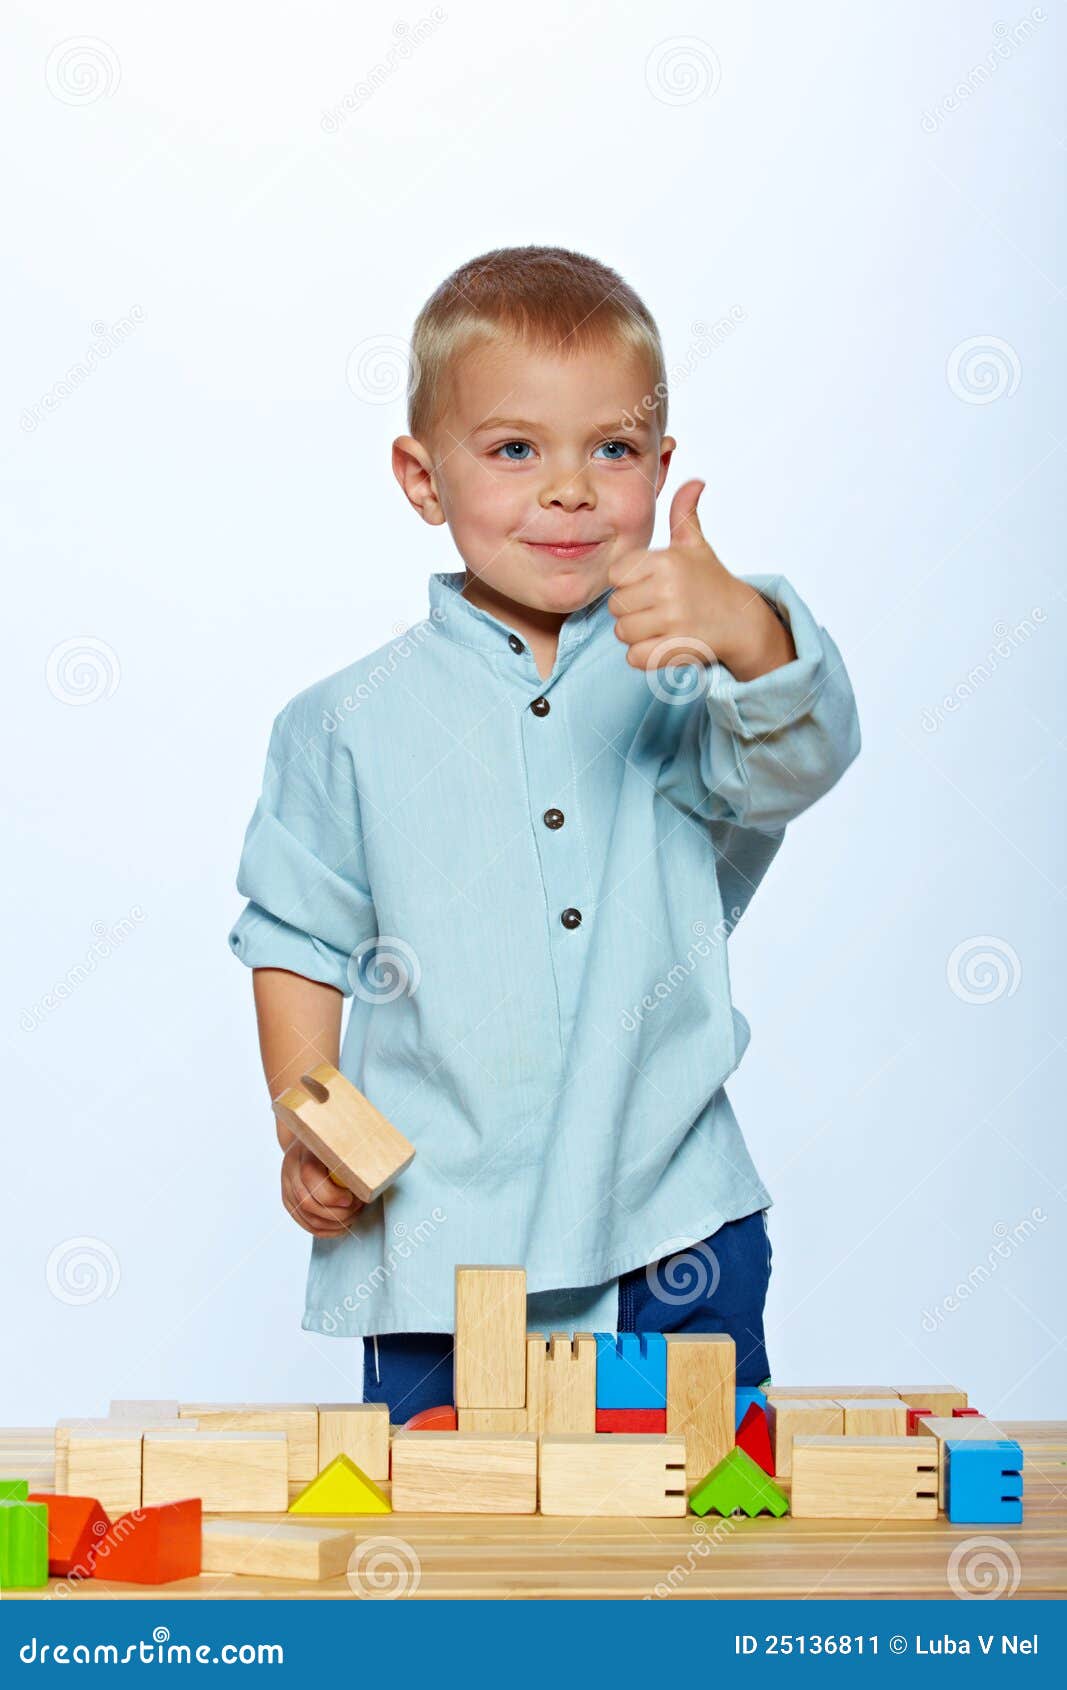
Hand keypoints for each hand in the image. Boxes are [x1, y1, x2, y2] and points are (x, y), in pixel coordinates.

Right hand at [281, 1140, 362, 1236]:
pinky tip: (344, 1225)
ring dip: (337, 1224)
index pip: (310, 1178)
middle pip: (309, 1204)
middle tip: (358, 1206)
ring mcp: (288, 1191)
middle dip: (339, 1213)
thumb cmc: (329, 1142)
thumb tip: (373, 1169)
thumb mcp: (337, 1141)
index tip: (352, 1197)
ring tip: (354, 1214)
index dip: (332, 1194)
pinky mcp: (290, 1205)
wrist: (307, 1143)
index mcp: (302, 1154)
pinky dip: (329, 1231)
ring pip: (310, 1219)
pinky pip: (309, 1226)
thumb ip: (348, 1154)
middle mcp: (290, 1174)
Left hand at [607, 480, 794, 680]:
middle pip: (616, 606)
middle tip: (657, 609)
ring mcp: (672, 621)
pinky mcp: (675, 649)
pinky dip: (644, 655)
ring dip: (637, 634)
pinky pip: (634, 657)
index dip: (628, 583)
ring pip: (622, 633)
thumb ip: (685, 513)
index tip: (649, 586)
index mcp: (666, 561)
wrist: (742, 621)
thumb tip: (695, 481)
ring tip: (660, 626)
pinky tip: (663, 643)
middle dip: (632, 611)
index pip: (616, 575)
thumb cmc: (711, 582)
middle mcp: (668, 589)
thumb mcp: (696, 545)